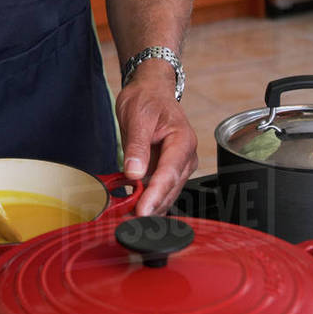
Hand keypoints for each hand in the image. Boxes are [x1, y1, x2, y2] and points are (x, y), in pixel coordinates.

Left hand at [115, 63, 197, 215]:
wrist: (150, 91)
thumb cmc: (146, 99)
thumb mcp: (137, 117)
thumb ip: (137, 146)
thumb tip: (134, 173)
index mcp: (182, 140)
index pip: (169, 173)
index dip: (155, 195)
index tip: (141, 211)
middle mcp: (185, 157)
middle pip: (170, 189)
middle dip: (151, 207)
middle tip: (128, 221)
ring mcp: (178, 166)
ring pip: (166, 195)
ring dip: (149, 208)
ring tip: (127, 220)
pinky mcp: (168, 171)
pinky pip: (159, 191)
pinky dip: (147, 201)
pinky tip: (132, 210)